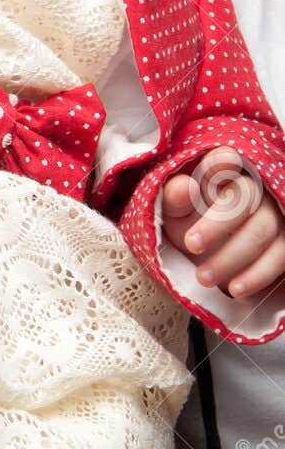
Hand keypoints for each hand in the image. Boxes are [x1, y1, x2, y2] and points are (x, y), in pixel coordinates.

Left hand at [162, 147, 284, 298]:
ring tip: (204, 277)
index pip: (224, 160)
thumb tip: (183, 187)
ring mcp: (275, 212)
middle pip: (245, 197)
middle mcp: (255, 186)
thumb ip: (174, 199)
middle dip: (217, 224)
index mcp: (223, 171)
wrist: (211, 255)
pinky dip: (257, 275)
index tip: (224, 161)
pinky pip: (279, 257)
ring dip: (232, 256)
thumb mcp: (175, 213)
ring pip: (262, 230)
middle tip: (191, 245)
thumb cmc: (192, 224)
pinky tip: (235, 289)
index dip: (223, 162)